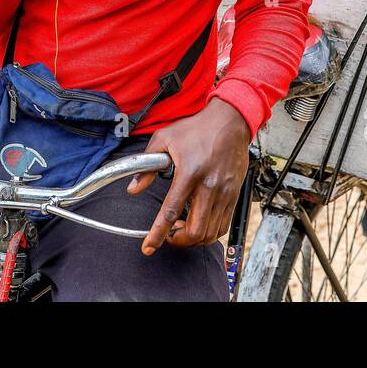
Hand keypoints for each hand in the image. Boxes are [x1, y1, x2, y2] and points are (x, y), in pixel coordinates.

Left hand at [127, 98, 251, 254]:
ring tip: (182, 228)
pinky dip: (209, 233)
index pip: (170, 211)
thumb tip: (133, 188)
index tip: (148, 247)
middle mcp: (209, 186)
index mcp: (189, 172)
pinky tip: (199, 223)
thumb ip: (145, 165)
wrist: (230, 121)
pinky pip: (223, 225)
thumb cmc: (198, 128)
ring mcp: (224, 192)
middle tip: (169, 234)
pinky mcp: (234, 195)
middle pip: (195, 231)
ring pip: (210, 233)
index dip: (158, 233)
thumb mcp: (164, 138)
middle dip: (178, 241)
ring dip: (194, 239)